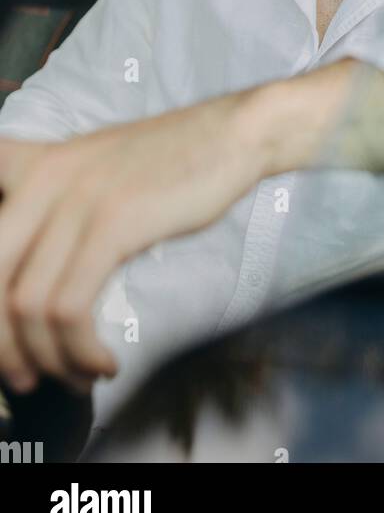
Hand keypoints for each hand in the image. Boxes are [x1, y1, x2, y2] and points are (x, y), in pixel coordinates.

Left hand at [0, 89, 266, 395]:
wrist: (231, 134)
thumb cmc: (172, 162)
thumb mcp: (95, 171)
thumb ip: (53, 207)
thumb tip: (29, 286)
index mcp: (33, 166)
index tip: (11, 336)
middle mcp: (41, 179)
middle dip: (3, 346)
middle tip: (27, 378)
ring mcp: (75, 199)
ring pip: (27, 306)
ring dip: (51, 359)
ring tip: (79, 376)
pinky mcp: (112, 222)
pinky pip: (71, 307)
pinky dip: (80, 350)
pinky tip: (103, 362)